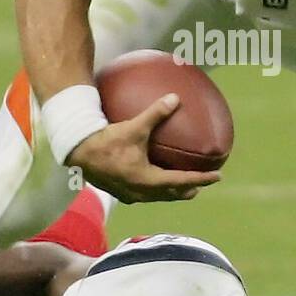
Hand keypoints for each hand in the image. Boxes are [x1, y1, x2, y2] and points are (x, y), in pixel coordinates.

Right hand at [67, 94, 220, 202]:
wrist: (77, 152)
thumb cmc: (106, 141)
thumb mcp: (134, 127)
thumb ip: (156, 113)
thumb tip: (175, 98)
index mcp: (147, 180)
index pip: (181, 182)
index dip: (201, 179)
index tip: (217, 177)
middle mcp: (139, 192)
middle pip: (170, 195)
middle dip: (187, 189)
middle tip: (201, 184)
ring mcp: (128, 194)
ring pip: (157, 197)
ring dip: (171, 192)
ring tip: (182, 186)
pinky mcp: (119, 191)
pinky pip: (144, 193)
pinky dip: (155, 189)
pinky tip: (152, 180)